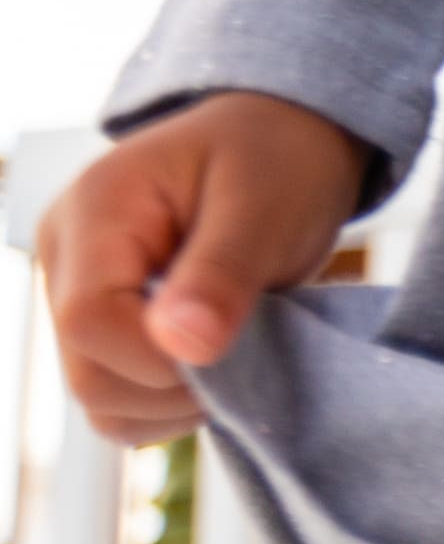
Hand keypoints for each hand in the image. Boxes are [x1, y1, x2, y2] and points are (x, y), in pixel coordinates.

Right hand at [31, 92, 366, 444]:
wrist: (278, 140)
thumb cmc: (275, 159)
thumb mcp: (263, 206)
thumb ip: (220, 274)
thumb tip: (182, 345)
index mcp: (94, 212)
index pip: (89, 320)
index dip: (159, 358)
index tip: (230, 343)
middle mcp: (65, 255)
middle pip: (87, 373)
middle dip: (172, 388)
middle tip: (244, 351)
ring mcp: (76, 292)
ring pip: (100, 397)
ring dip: (174, 401)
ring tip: (233, 352)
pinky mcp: (102, 322)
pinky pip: (120, 396)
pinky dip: (170, 402)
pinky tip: (214, 363)